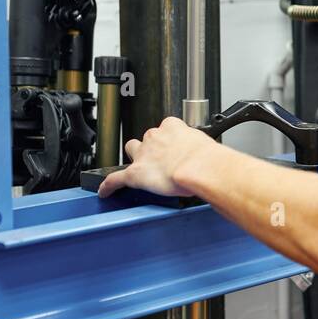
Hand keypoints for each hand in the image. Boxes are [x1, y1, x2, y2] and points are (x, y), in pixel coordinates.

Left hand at [97, 116, 213, 198]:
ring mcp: (143, 155)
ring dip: (134, 158)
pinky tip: (106, 191)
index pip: (167, 128)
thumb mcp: (207, 145)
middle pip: (147, 138)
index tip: (175, 146)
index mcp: (173, 127)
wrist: (199, 168)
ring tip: (139, 168)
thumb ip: (202, 150)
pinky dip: (109, 185)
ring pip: (131, 151)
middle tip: (161, 158)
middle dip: (150, 146)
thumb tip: (212, 160)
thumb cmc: (207, 158)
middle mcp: (155, 137)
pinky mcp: (134, 174)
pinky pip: (116, 179)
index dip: (169, 139)